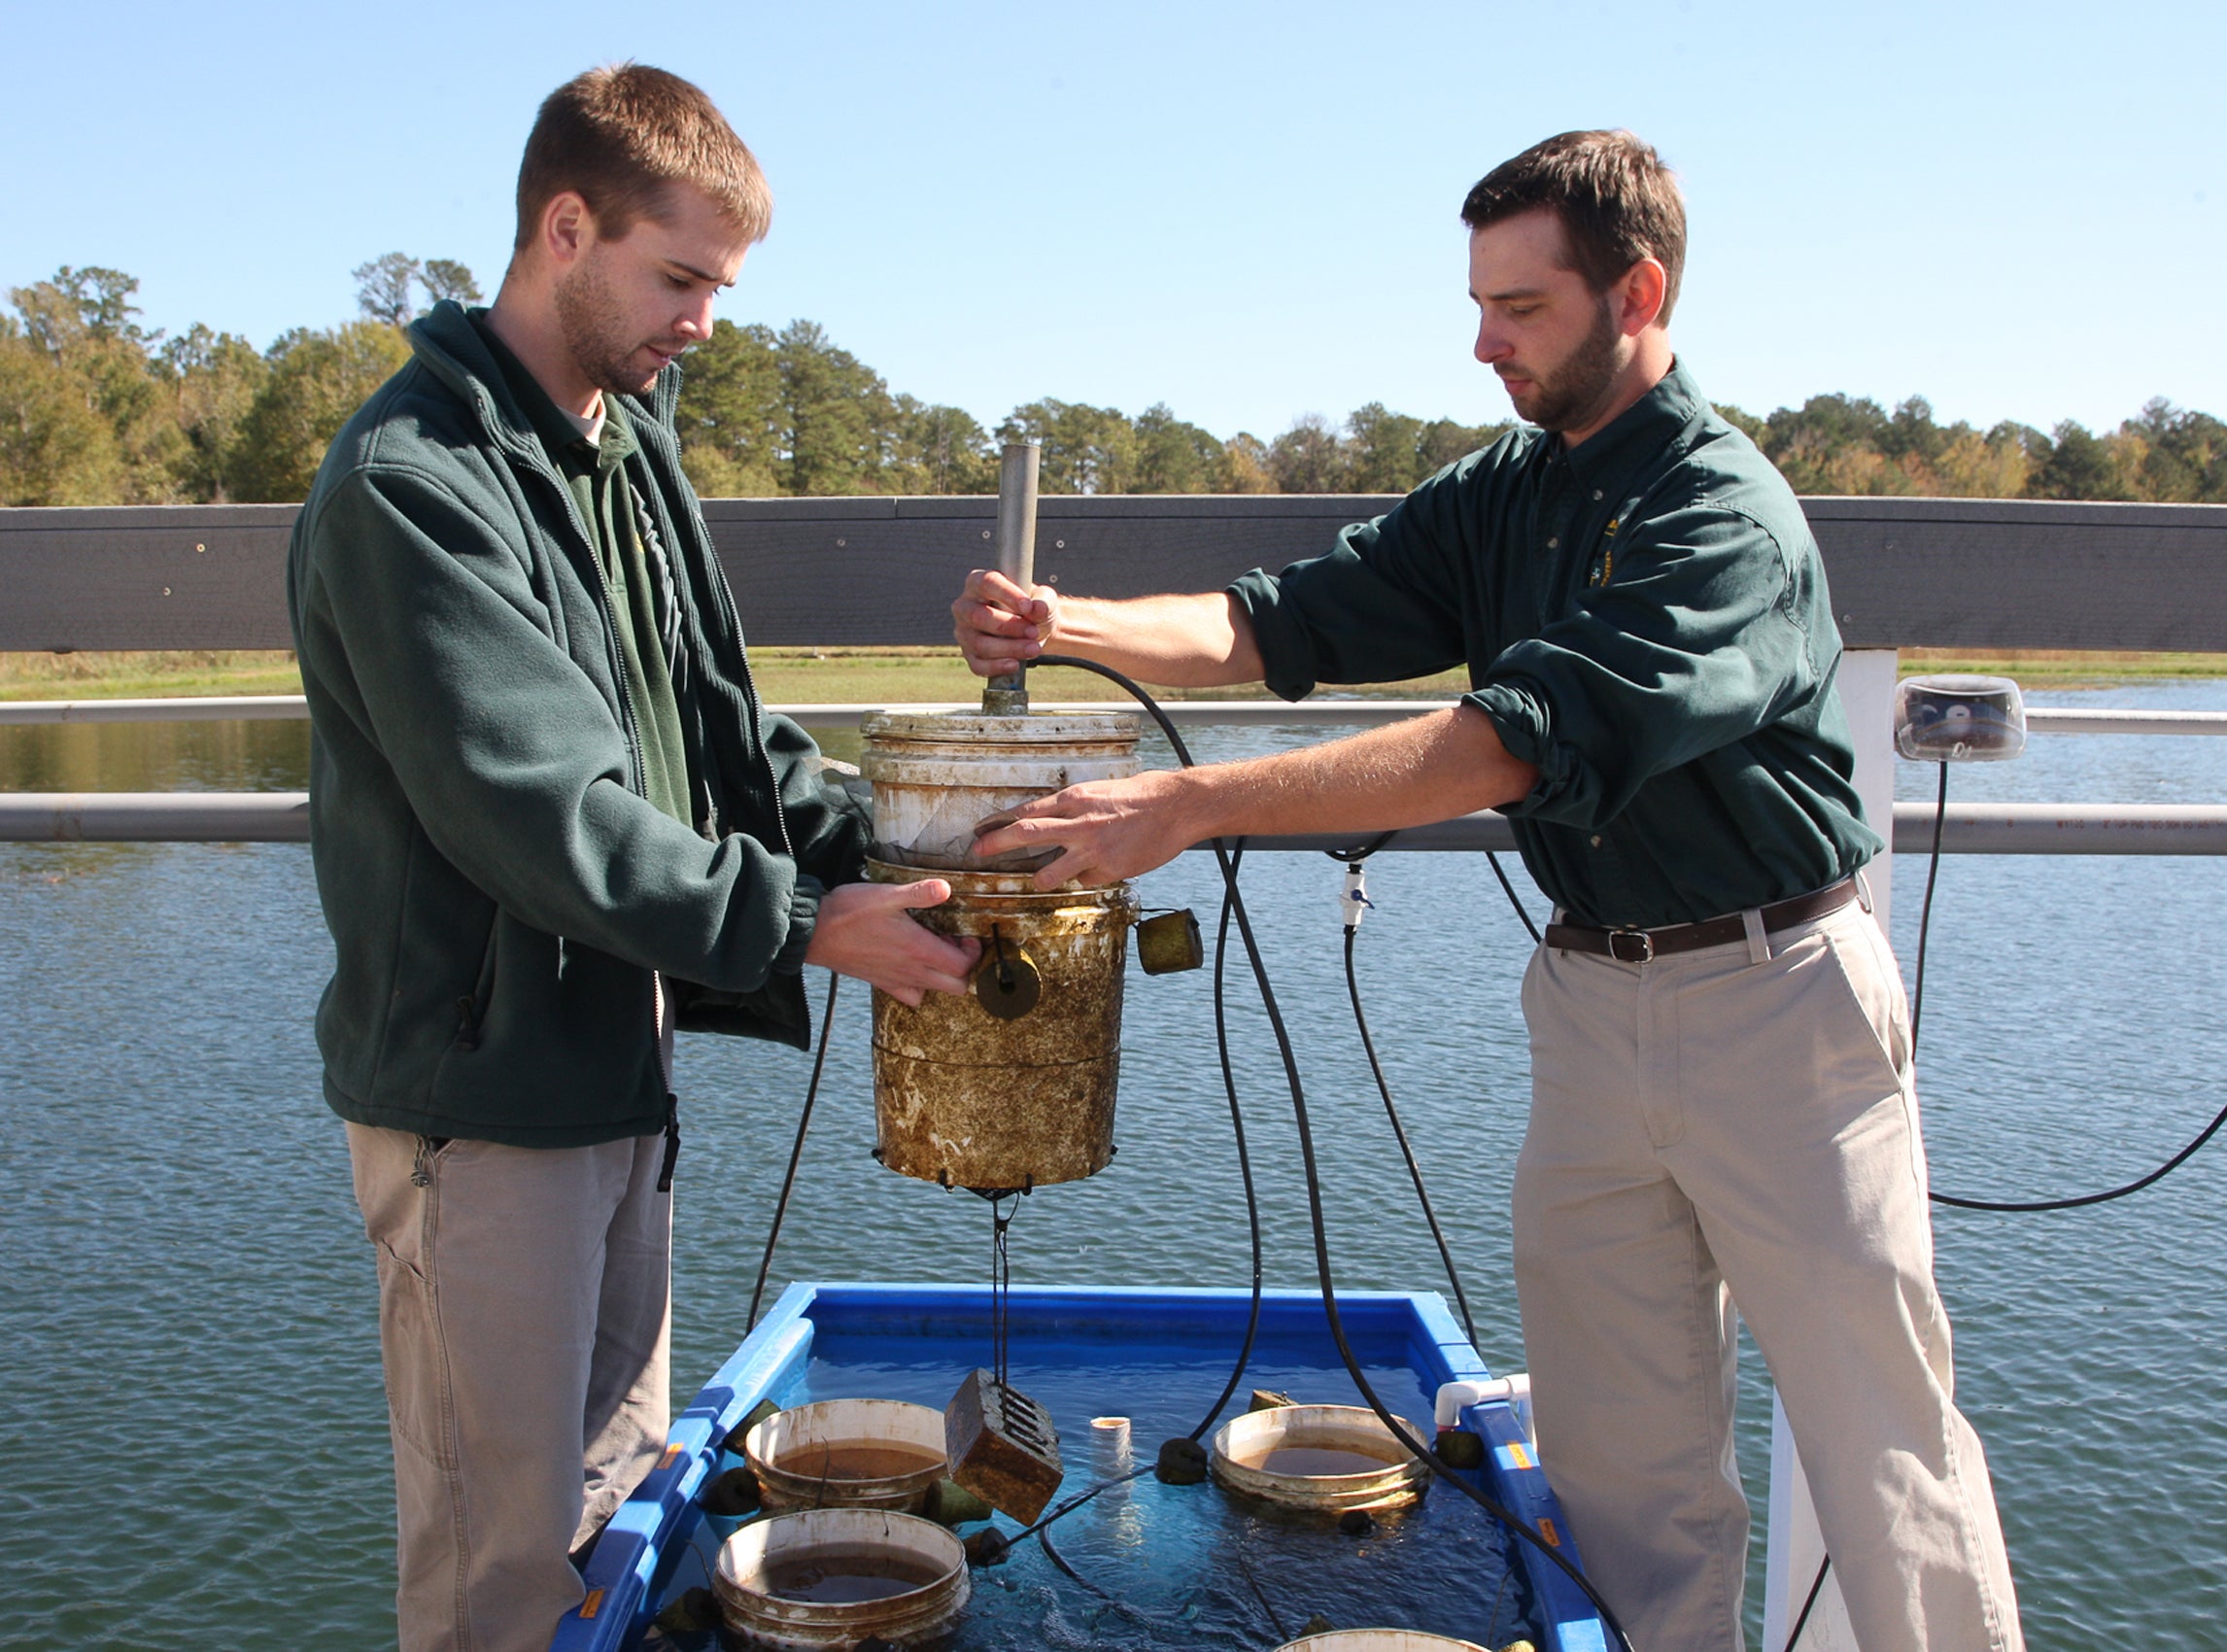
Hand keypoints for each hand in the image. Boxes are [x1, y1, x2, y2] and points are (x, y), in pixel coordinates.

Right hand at [804, 879, 982, 1006]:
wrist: (815, 932)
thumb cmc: (850, 912)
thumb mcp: (887, 894)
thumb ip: (920, 893)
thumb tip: (947, 888)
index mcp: (918, 949)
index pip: (963, 966)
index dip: (972, 952)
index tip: (964, 935)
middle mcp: (911, 971)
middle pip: (956, 986)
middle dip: (964, 967)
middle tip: (953, 943)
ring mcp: (896, 981)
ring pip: (935, 992)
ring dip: (943, 975)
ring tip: (933, 951)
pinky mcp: (881, 983)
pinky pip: (910, 997)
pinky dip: (919, 986)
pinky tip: (912, 964)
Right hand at [951, 568, 1058, 678]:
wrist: (1034, 630)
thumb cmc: (1032, 608)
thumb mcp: (1043, 598)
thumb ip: (1043, 600)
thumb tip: (1038, 608)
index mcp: (979, 582)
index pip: (987, 583)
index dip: (1007, 595)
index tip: (1027, 606)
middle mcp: (965, 606)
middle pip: (978, 617)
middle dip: (1009, 626)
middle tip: (1033, 631)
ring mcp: (964, 632)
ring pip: (979, 643)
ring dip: (1008, 648)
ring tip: (1033, 649)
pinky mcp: (969, 654)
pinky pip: (978, 664)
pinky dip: (997, 667)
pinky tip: (1014, 664)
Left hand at [970, 770, 1201, 889]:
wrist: (1176, 807)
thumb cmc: (1141, 795)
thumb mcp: (1100, 791)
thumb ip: (1074, 807)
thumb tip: (1050, 821)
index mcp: (1075, 798)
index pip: (1027, 811)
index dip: (1001, 822)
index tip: (983, 830)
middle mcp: (1078, 822)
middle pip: (1025, 834)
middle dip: (996, 844)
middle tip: (978, 852)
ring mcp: (1092, 849)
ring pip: (1049, 873)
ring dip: (1041, 878)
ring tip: (1041, 879)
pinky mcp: (1108, 869)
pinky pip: (1085, 879)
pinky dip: (1087, 876)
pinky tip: (1103, 865)